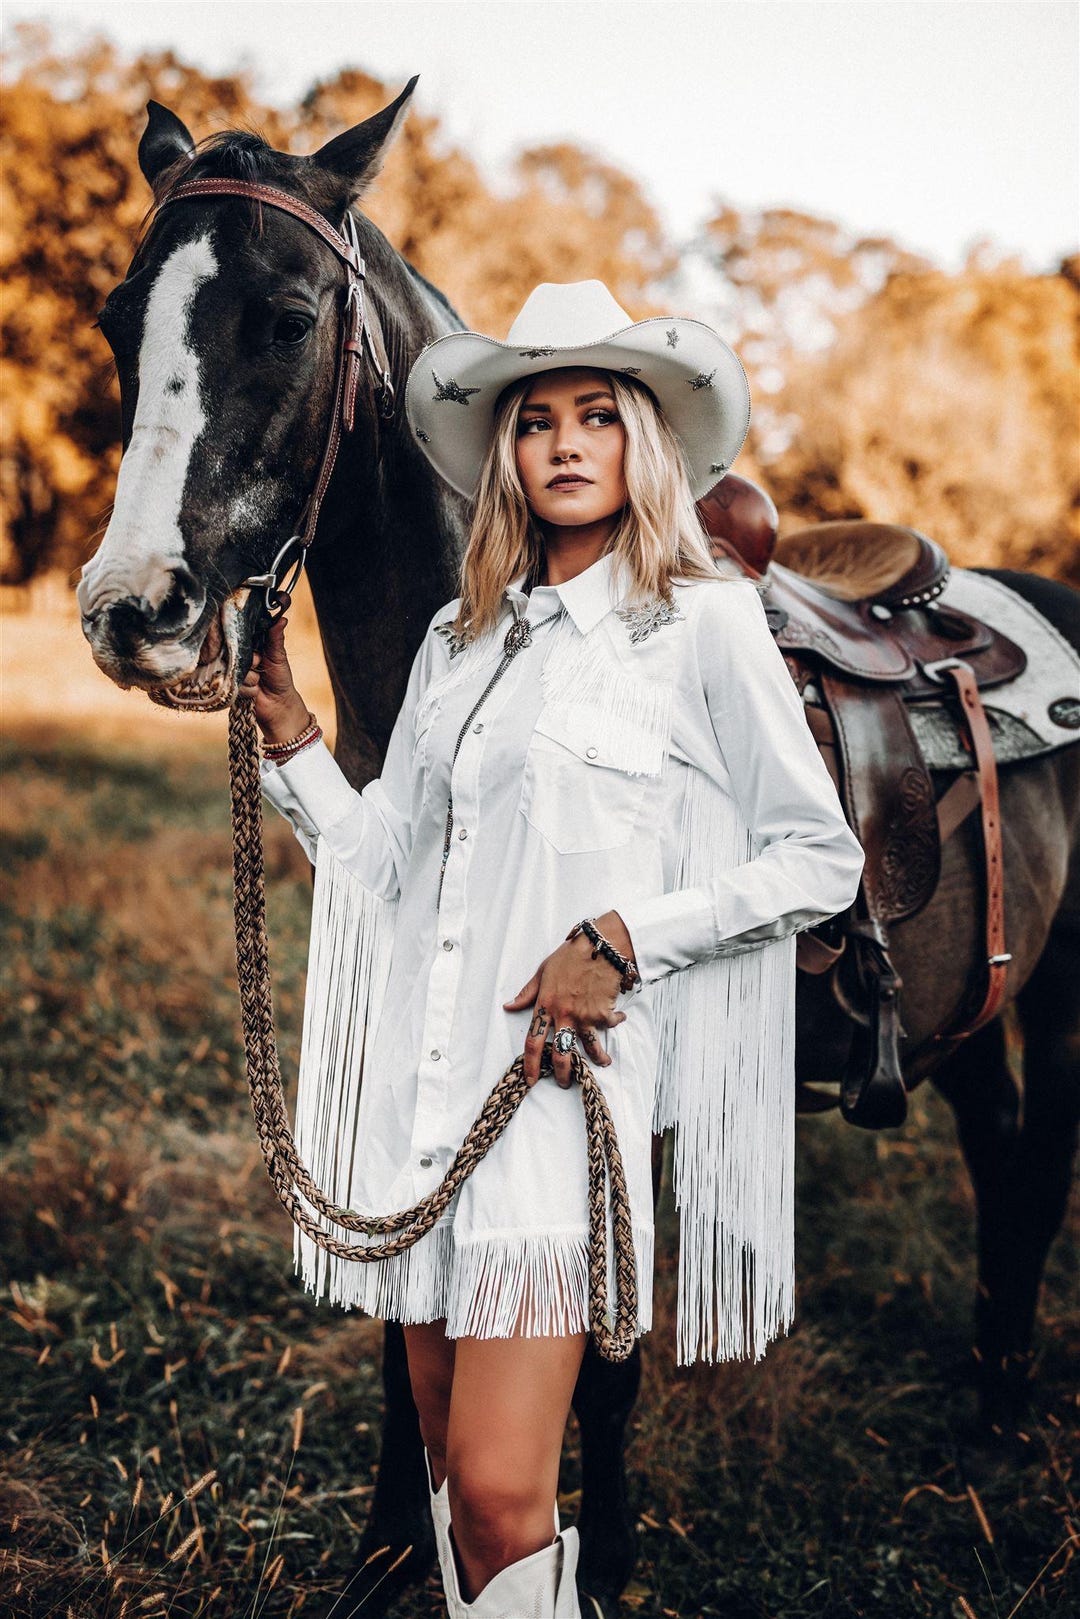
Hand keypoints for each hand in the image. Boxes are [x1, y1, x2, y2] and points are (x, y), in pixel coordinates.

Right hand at [238, 592, 310, 743]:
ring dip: (251, 677)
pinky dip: (249, 689)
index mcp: (250, 646)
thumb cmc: (280, 677)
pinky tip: (256, 691)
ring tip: (259, 680)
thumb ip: (276, 638)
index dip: (243, 638)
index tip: (251, 644)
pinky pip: (235, 684)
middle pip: (233, 652)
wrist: (279, 704)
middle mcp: (239, 657)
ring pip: (234, 669)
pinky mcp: (231, 687)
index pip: (239, 635)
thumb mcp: (278, 656)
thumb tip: (282, 619)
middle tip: (259, 662)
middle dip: (250, 660)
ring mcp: (233, 671)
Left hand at [503, 927, 628, 1088]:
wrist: (600, 946)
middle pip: (560, 1054)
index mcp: (545, 1005)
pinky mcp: (604, 1013)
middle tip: (565, 1083)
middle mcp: (564, 1015)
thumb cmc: (570, 956)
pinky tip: (618, 1018)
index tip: (530, 1080)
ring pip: (590, 1049)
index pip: (532, 1041)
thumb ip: (527, 992)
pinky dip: (615, 1023)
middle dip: (563, 1074)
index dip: (530, 1064)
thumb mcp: (543, 971)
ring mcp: (585, 1016)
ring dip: (598, 1059)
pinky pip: (610, 1026)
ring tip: (603, 1062)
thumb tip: (509, 1005)